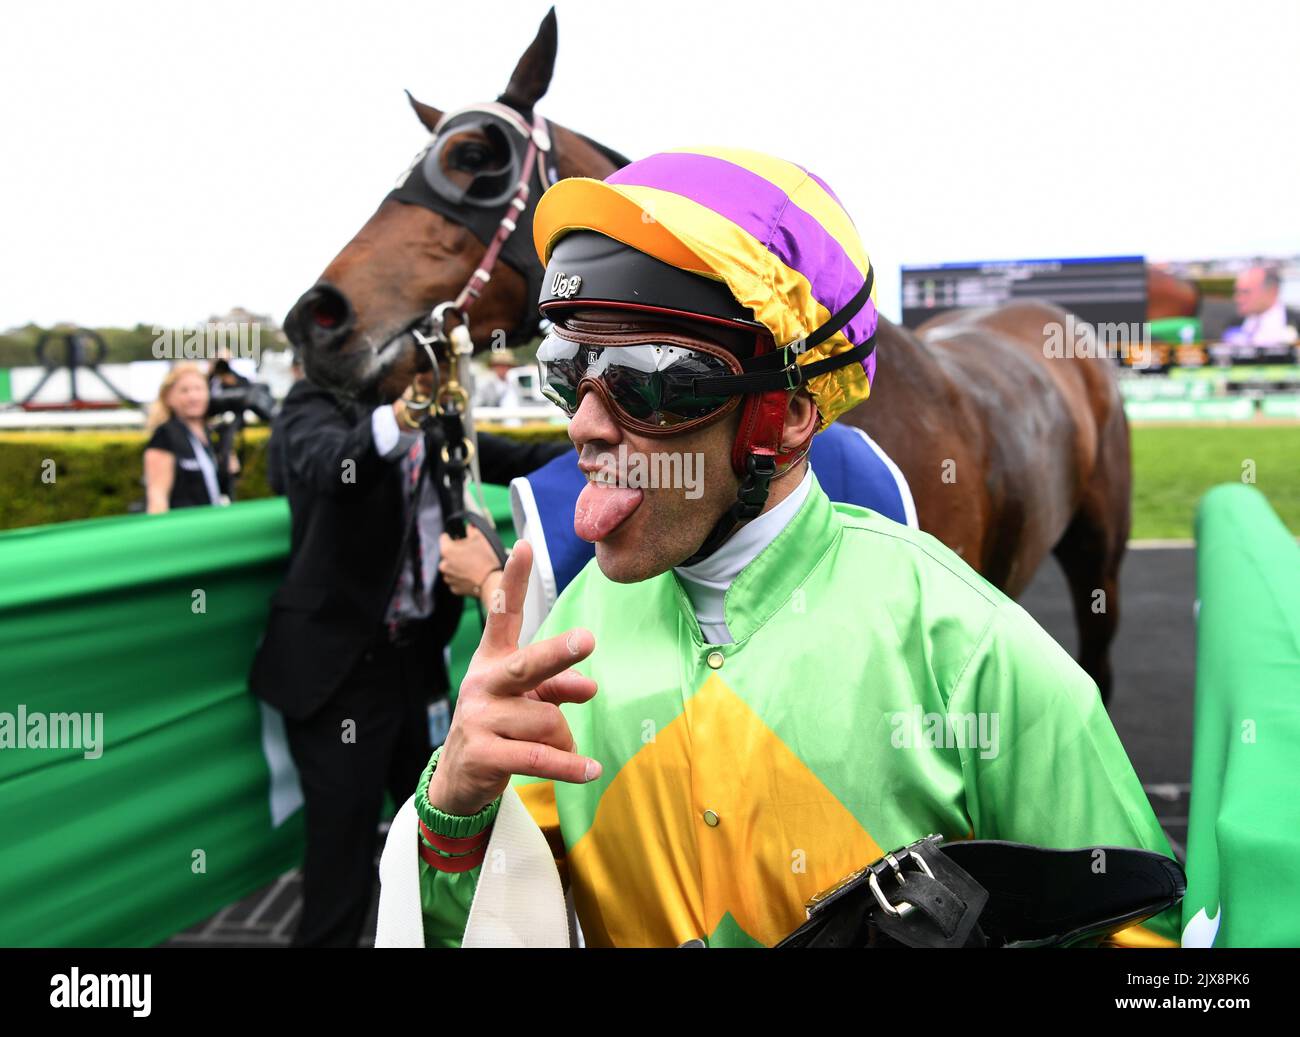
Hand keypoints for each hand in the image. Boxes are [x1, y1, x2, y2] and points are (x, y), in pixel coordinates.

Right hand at [427, 540, 601, 816]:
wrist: (459, 777)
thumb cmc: (501, 726)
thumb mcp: (528, 700)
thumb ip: (558, 687)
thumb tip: (589, 686)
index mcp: (493, 660)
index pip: (503, 615)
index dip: (514, 581)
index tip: (525, 546)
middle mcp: (483, 683)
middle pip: (526, 664)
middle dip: (557, 653)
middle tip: (588, 640)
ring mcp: (480, 718)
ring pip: (546, 720)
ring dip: (565, 739)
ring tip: (563, 751)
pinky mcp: (483, 753)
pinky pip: (539, 757)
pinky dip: (569, 765)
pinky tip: (591, 770)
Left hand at [438, 525, 502, 597]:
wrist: (492, 582)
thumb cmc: (486, 559)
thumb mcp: (481, 538)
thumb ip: (472, 529)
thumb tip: (469, 527)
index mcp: (446, 550)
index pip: (444, 538)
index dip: (453, 537)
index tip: (461, 539)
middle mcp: (443, 565)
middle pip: (448, 554)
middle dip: (457, 552)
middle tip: (471, 553)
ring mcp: (448, 578)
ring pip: (451, 567)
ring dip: (458, 565)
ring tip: (473, 565)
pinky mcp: (454, 588)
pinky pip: (456, 579)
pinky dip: (462, 577)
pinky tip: (472, 575)